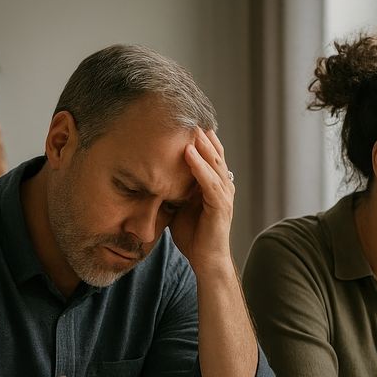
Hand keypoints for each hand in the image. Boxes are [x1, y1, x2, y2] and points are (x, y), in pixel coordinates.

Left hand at [170, 128, 234, 274]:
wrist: (205, 262)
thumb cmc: (193, 237)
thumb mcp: (178, 207)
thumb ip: (173, 190)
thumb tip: (152, 175)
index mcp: (214, 185)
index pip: (209, 155)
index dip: (199, 139)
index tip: (184, 120)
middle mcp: (223, 186)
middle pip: (214, 153)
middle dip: (202, 135)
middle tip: (188, 114)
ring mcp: (224, 195)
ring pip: (214, 163)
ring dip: (202, 145)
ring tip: (190, 127)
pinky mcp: (220, 206)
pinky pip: (209, 181)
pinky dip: (199, 166)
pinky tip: (188, 153)